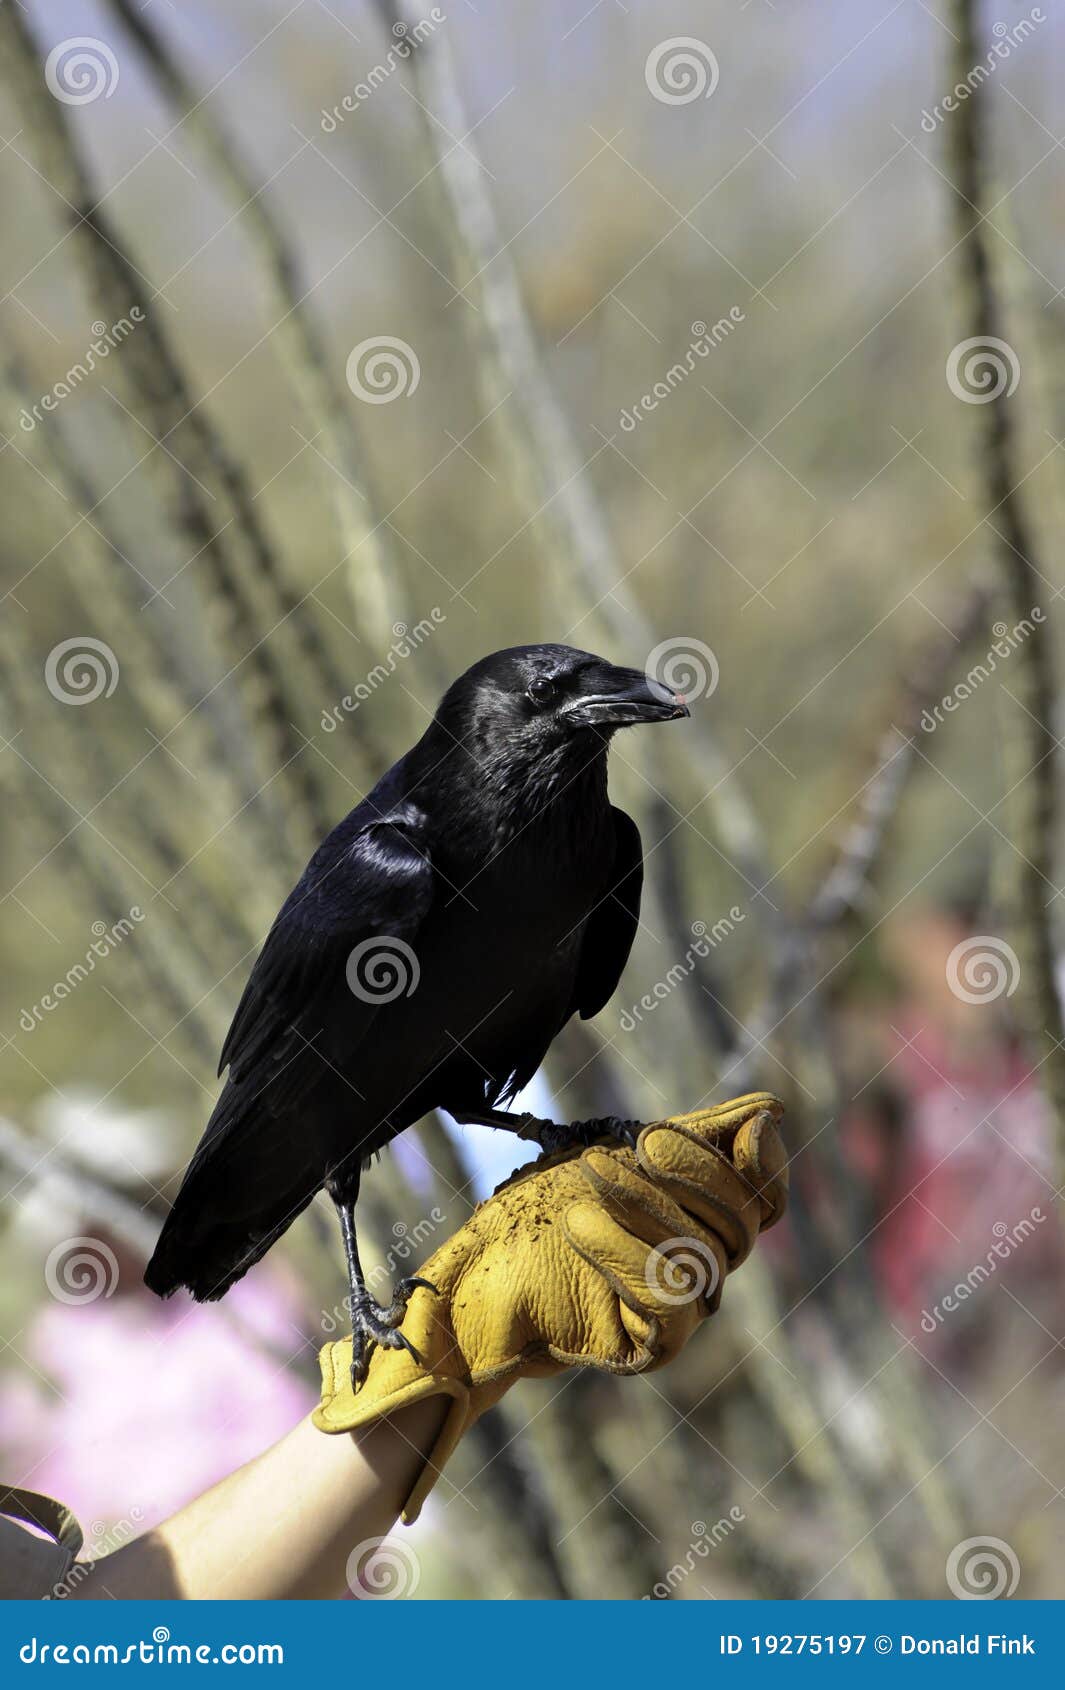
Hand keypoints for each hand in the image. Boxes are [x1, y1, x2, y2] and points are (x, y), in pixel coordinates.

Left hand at [313, 1092, 786, 1521]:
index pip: (768, 1200)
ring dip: (643, 1205)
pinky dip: (624, 1253)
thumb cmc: (544, 1208)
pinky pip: (668, 1301)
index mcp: (704, 1220)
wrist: (479, 1272)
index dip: (767, 1166)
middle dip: (693, 1172)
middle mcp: (703, 1269)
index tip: (749, 1129)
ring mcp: (681, 1314)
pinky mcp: (646, 1347)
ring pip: (703, 1259)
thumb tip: (771, 1111)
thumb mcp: (620, 1152)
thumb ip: (694, 1134)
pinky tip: (581, 1224)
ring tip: (591, 1176)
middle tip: (641, 1143)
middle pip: (742, 1224)